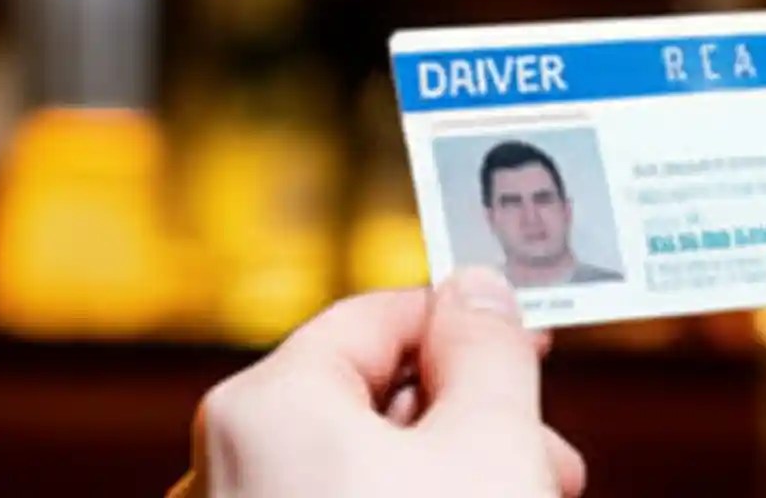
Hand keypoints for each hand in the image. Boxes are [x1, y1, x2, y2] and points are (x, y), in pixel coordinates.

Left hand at [169, 268, 584, 497]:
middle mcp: (223, 464)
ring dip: (448, 469)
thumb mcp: (490, 447)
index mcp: (265, 406)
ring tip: (524, 495)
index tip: (533, 339)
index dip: (469, 321)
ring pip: (358, 466)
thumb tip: (478, 288)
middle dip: (471, 417)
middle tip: (542, 452)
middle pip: (371, 398)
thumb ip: (488, 353)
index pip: (381, 315)